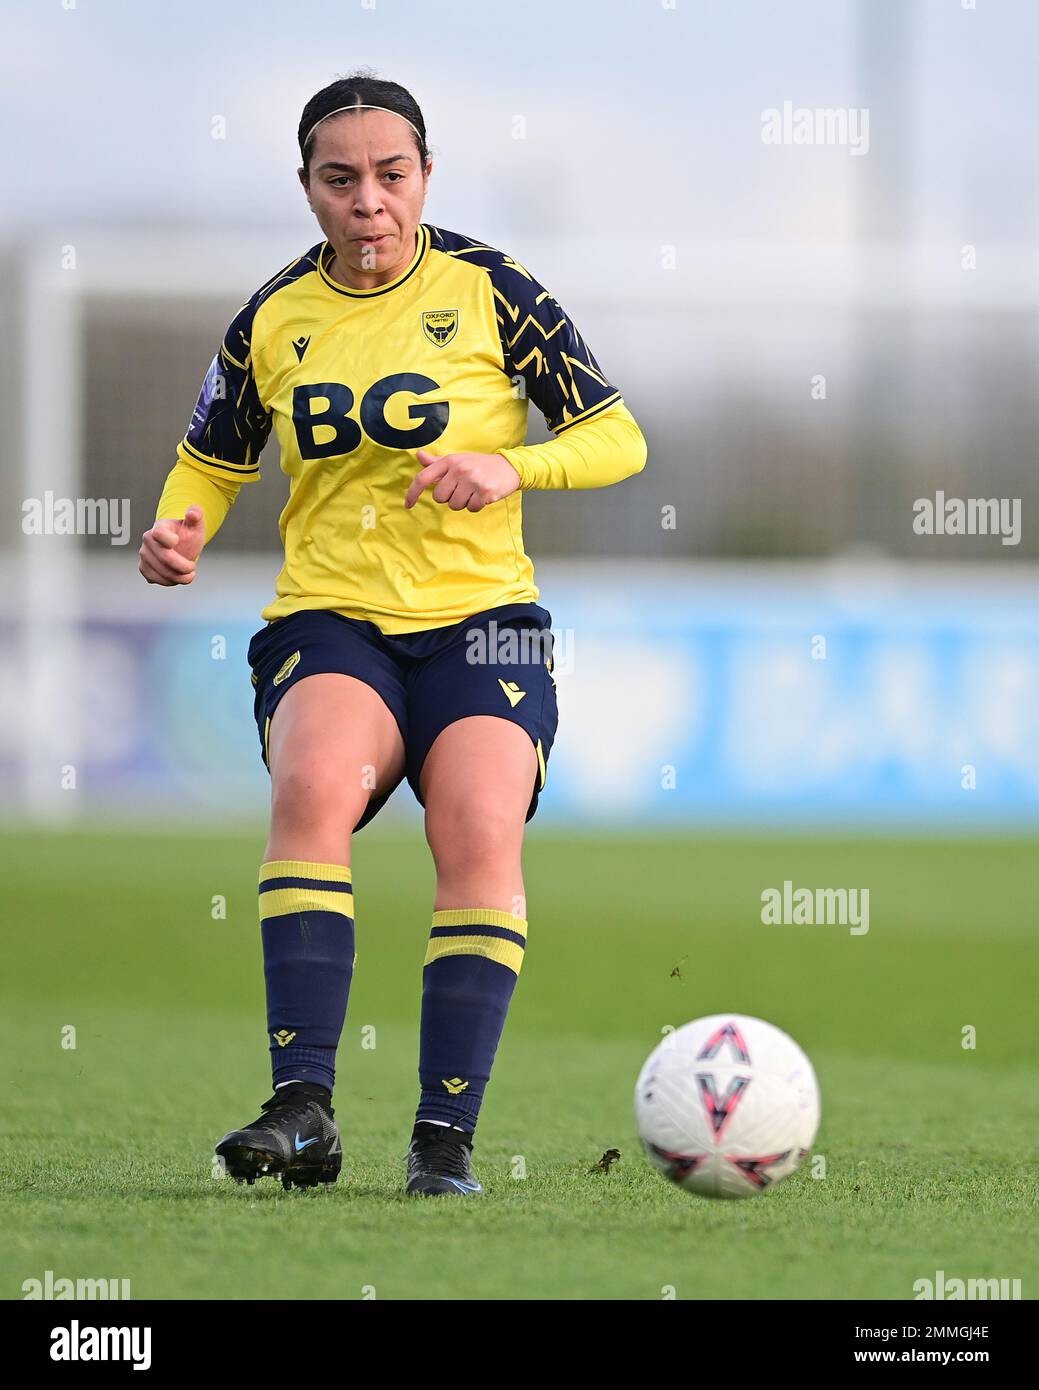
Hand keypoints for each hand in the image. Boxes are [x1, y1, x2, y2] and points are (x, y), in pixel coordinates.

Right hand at [138, 506, 205, 585]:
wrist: (181, 547)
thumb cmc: (188, 535)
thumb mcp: (195, 525)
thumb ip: (196, 515)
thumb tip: (192, 512)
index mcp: (159, 526)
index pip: (159, 533)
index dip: (170, 540)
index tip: (179, 542)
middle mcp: (148, 540)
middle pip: (165, 557)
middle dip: (183, 566)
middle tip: (192, 568)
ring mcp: (144, 554)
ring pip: (160, 571)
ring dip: (178, 577)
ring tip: (189, 574)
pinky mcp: (144, 568)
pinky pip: (154, 578)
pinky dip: (169, 582)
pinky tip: (178, 578)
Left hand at [404, 450, 520, 511]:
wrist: (508, 467)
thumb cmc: (479, 465)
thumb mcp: (458, 460)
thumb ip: (437, 462)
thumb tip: (418, 456)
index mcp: (450, 461)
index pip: (424, 478)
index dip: (413, 493)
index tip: (408, 504)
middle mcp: (459, 469)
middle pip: (440, 498)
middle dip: (449, 497)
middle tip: (463, 488)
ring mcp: (472, 480)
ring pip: (455, 505)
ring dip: (463, 502)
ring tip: (474, 491)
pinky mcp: (485, 491)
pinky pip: (471, 508)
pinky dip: (476, 506)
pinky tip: (482, 495)